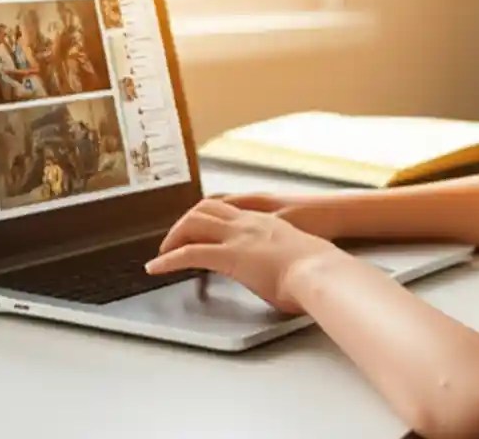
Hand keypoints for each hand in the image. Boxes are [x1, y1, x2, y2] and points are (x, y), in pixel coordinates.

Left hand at [145, 199, 346, 313]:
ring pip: (193, 223)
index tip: (198, 228)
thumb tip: (288, 271)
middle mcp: (249, 222)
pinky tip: (156, 269)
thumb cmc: (319, 270)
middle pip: (205, 208)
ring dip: (173, 237)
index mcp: (265, 221)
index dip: (208, 216)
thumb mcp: (299, 256)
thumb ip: (285, 256)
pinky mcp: (230, 255)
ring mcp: (239, 236)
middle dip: (184, 223)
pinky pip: (189, 253)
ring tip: (162, 255)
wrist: (322, 271)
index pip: (228, 208)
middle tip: (172, 242)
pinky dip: (168, 260)